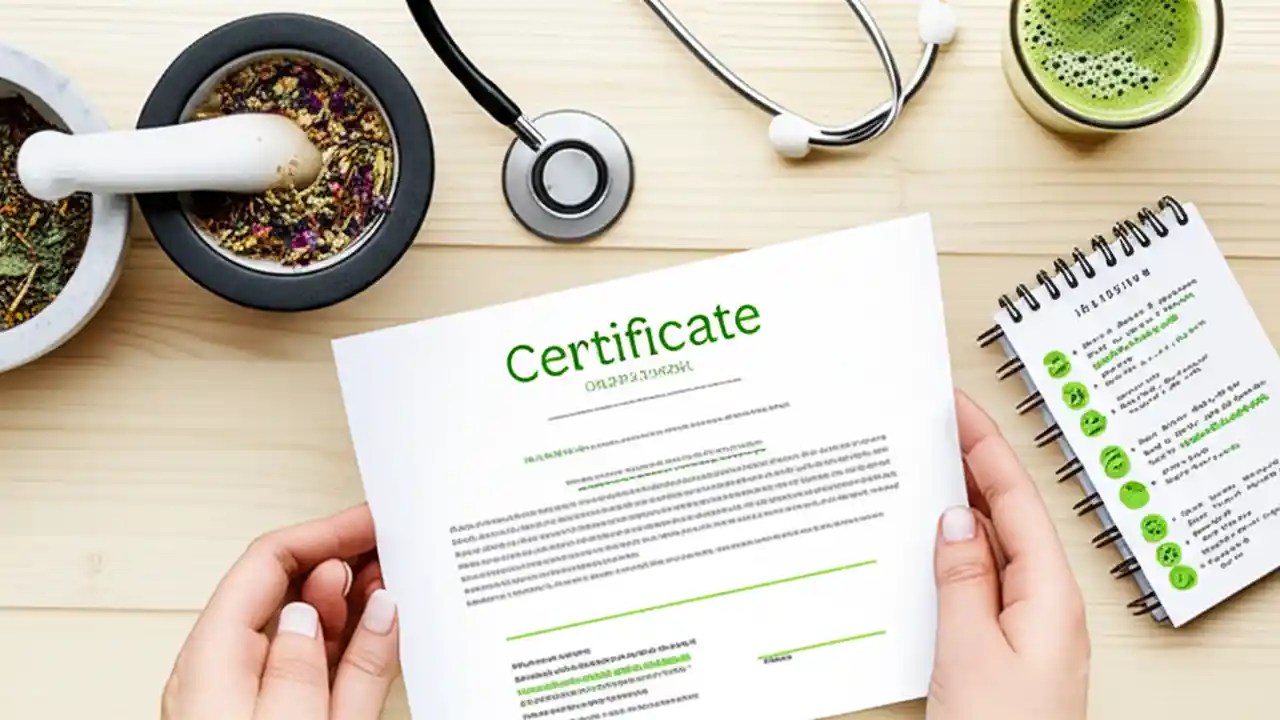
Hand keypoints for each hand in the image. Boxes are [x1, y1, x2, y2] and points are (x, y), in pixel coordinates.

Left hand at [162, 505, 399, 719]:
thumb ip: (322, 661)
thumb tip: (353, 607)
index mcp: (212, 662)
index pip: (266, 562)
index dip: (325, 533)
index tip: (372, 523)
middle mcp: (220, 675)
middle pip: (281, 589)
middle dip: (341, 565)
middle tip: (392, 562)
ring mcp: (241, 699)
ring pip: (298, 627)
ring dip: (349, 605)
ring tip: (391, 597)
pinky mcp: (265, 718)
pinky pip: (306, 664)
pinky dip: (345, 644)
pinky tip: (376, 638)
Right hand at [927, 392, 1089, 719]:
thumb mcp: (970, 648)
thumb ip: (963, 576)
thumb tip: (956, 516)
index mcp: (1049, 595)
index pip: (1015, 499)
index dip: (985, 446)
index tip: (957, 407)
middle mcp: (1042, 604)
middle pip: (1007, 515)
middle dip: (972, 465)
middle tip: (933, 424)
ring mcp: (1021, 625)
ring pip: (990, 546)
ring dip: (958, 505)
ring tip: (924, 465)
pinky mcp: (998, 645)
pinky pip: (977, 580)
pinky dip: (950, 551)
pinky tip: (926, 542)